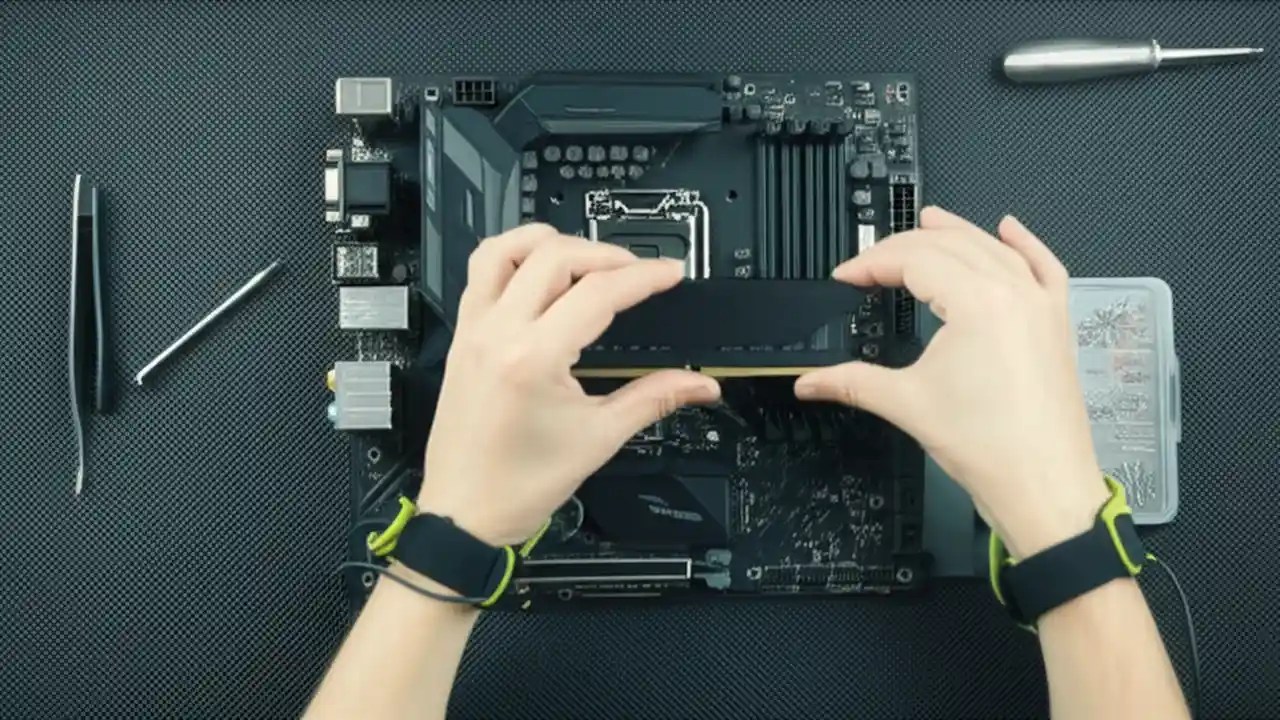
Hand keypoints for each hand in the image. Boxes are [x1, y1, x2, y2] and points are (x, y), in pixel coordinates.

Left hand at [417, 224, 721, 546]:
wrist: (465, 514)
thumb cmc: (518, 485)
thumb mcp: (599, 438)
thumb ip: (654, 398)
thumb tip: (700, 384)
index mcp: (533, 358)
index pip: (598, 292)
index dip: (643, 276)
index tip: (669, 273)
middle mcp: (497, 334)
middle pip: (555, 255)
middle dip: (606, 254)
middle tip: (637, 272)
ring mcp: (473, 331)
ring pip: (506, 249)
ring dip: (551, 241)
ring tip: (586, 258)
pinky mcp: (462, 337)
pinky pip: (480, 272)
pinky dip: (513, 257)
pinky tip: (539, 273)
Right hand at [794, 207, 1108, 557]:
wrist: (1043, 487)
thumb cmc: (990, 448)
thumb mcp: (907, 404)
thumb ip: (851, 382)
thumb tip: (810, 380)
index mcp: (979, 304)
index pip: (915, 259)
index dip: (873, 263)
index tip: (848, 276)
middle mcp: (1014, 294)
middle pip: (952, 244)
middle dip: (905, 244)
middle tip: (872, 259)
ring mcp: (1040, 306)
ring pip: (993, 247)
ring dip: (957, 231)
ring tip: (928, 220)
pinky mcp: (1056, 325)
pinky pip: (1044, 266)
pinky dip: (1025, 244)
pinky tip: (1009, 229)